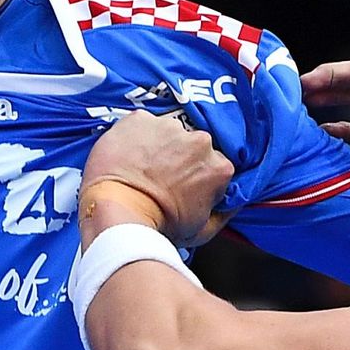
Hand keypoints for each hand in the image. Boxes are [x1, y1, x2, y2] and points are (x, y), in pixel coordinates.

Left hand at [81, 111, 233, 245]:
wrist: (118, 211)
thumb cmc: (158, 225)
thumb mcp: (201, 231)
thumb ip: (223, 213)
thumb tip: (231, 203)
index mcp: (218, 168)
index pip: (214, 167)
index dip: (198, 178)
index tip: (183, 188)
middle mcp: (199, 141)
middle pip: (192, 146)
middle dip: (179, 159)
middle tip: (159, 179)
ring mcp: (169, 126)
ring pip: (167, 133)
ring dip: (158, 146)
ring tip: (139, 169)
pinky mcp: (141, 118)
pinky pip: (141, 124)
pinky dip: (135, 137)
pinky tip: (126, 157)